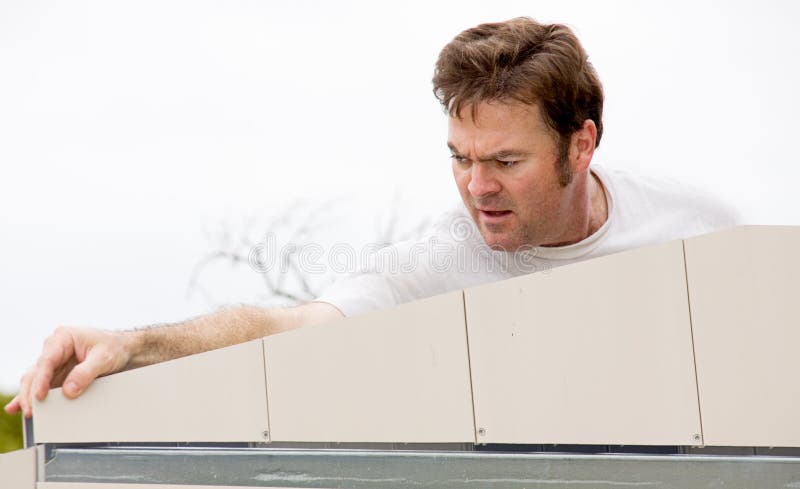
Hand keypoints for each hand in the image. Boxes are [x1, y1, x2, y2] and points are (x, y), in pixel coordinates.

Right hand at [4, 326, 135, 417]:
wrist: (125, 349)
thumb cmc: (115, 347)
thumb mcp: (104, 358)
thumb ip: (86, 373)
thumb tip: (69, 391)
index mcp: (63, 337)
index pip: (47, 360)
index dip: (40, 380)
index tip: (39, 396)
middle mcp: (55, 348)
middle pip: (36, 371)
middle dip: (31, 391)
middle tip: (31, 411)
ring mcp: (55, 361)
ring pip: (36, 379)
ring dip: (30, 395)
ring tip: (29, 412)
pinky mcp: (58, 372)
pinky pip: (44, 385)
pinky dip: (36, 395)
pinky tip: (26, 407)